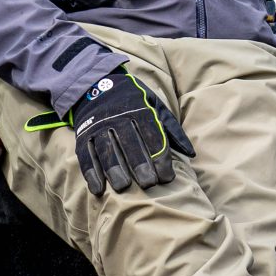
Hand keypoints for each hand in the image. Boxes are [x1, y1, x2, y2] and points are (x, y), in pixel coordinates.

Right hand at [68, 67, 193, 194]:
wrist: (97, 86)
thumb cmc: (134, 102)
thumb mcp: (155, 106)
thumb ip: (172, 129)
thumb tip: (191, 153)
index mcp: (140, 111)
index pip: (152, 136)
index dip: (160, 157)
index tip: (167, 178)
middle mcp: (118, 118)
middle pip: (130, 143)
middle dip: (140, 164)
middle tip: (149, 184)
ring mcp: (99, 127)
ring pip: (107, 150)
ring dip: (114, 170)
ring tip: (124, 187)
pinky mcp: (83, 136)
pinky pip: (86, 156)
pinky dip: (91, 173)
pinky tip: (98, 189)